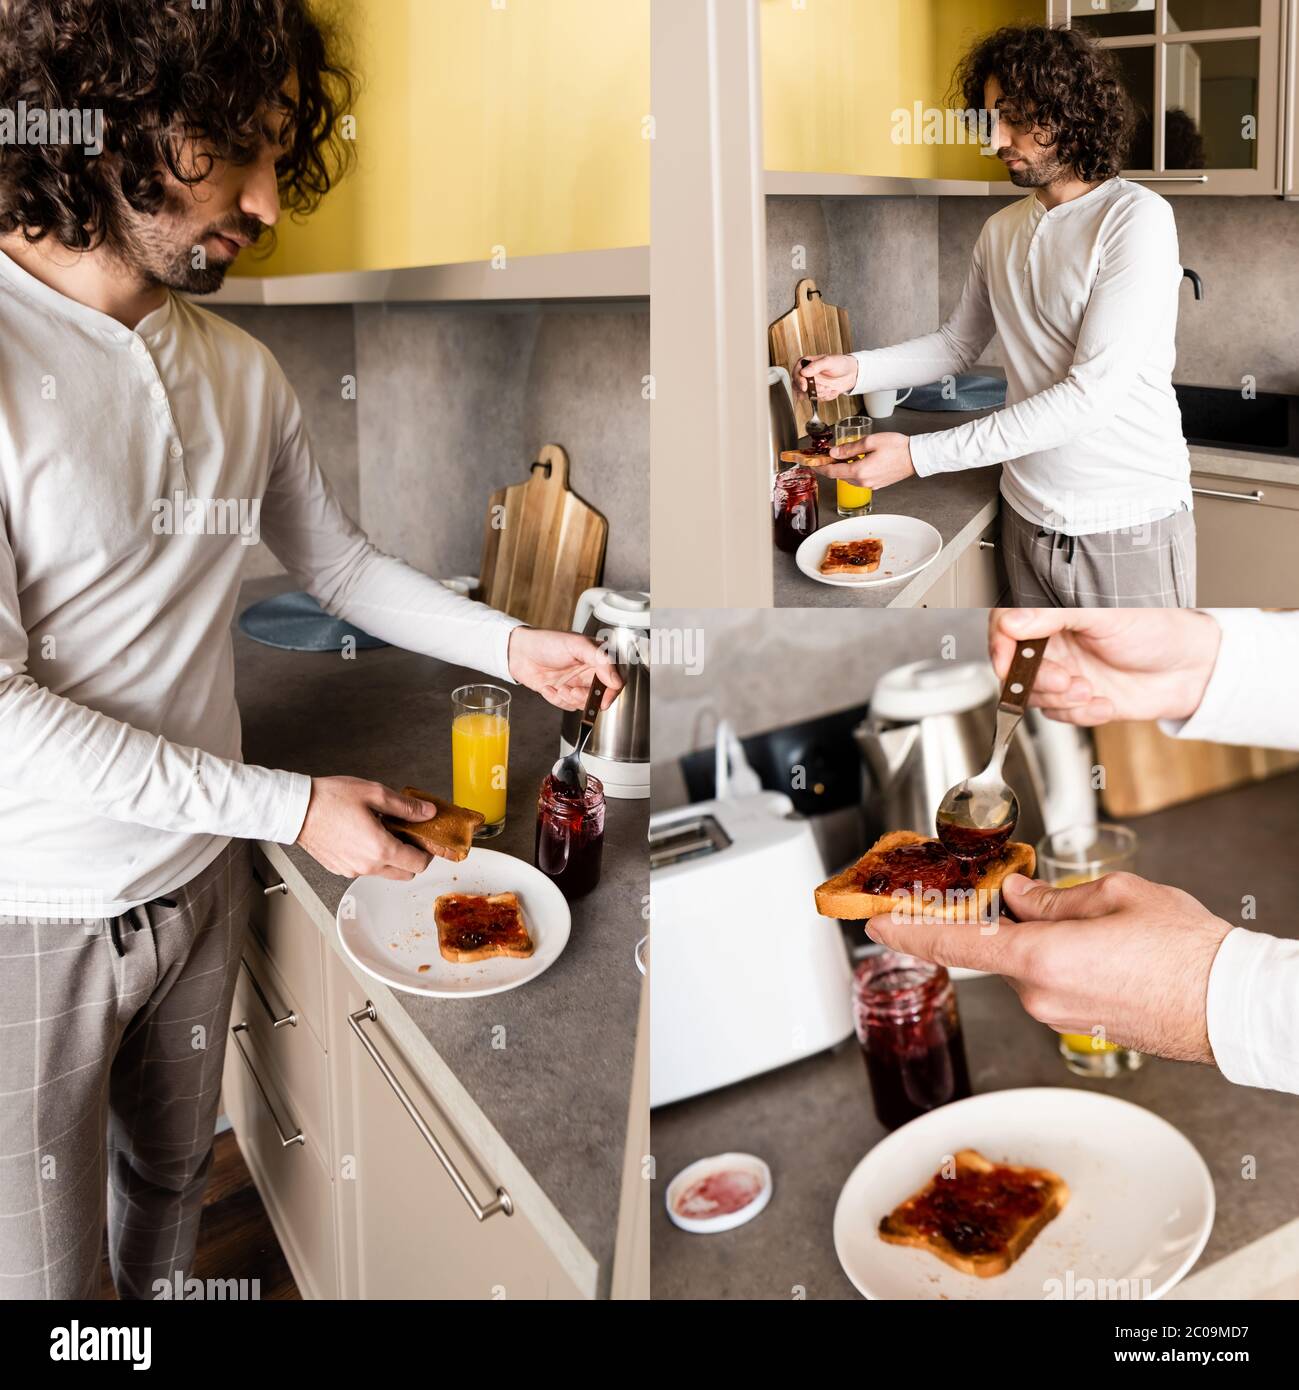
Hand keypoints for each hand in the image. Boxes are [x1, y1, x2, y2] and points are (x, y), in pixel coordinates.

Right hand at [296, 778, 438, 880]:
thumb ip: (406, 807)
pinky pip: (365, 870)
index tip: (424, 838)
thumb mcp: (375, 794)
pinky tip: (364, 836)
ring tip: (382, 831)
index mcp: (381, 849)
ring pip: (385, 873)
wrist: (297, 809)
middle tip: (406, 834)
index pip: (418, 864)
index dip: (426, 852)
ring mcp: (352, 870)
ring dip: (391, 858)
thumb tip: (428, 812)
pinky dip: (372, 858)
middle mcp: (368, 866)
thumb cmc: (331, 799)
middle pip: (405, 874)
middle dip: (411, 857)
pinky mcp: (340, 869)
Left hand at [507, 627, 623, 712]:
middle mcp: (590, 672)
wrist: (519, 651)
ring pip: (583, 704)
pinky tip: (547, 688)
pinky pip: (566, 706)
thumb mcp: (577, 644)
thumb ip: (601, 660)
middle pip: (601, 696)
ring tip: (559, 688)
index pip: (617, 679)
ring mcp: (577, 684)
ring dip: (569, 699)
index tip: (603, 700)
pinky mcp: (563, 693)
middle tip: (573, 692)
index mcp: (599, 658)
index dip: (612, 692)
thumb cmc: (547, 642)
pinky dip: (556, 700)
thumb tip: (616, 680)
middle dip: (586, 698)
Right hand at [794, 353, 857, 400]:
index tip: (805, 386)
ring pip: (806, 395)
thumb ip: (815, 366)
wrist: (851, 374)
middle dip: (811, 390)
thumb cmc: (840, 364)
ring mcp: (810, 385)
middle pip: (797, 387)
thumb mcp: (829, 361)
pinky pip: (816, 399)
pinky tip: (832, 390)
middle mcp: (806, 375)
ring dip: (819, 394)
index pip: (796, 373)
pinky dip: (825, 397)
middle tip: (823, 387)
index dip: (799, 381)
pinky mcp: (815, 393)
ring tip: (829, 388)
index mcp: (806, 364)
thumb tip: (803, 372)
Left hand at [821, 432, 914, 488]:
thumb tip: (834, 452)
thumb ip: (850, 448)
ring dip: (842, 469)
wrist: (916, 457)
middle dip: (830, 466)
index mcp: (860, 471)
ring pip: (849, 478)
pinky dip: (853, 472)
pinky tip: (856, 461)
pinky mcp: (877, 484)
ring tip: (840, 456)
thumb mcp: (871, 441)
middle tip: (825, 456)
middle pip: (839, 475)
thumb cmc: (898, 447)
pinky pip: (859, 480)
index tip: (812, 463)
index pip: (832, 471)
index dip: (820, 467)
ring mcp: (870, 485)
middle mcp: (863, 482)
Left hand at [866, 872, 1231, 1063]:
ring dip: (1040, 938)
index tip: (874, 922)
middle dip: (1003, 917)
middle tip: (1025, 891)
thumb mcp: (1114, 895)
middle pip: (995, 945)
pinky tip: (1100, 945)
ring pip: (1026, 962)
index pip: (953, 940)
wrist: (1230, 1006)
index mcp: (1039, 957)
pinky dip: (1058, 958)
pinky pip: (1050, 981)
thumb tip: (1018, 898)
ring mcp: (1057, 1014)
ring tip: (1097, 922)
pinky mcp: (1077, 1024)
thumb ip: (1052, 898)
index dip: (906, 930)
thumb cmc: (1184, 951)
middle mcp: (1039, 993)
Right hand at [988, 608, 1221, 726]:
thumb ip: (1053, 615)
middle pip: (1015, 669)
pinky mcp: (1077, 701)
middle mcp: (1054, 645)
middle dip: (1038, 681)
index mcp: (1054, 616)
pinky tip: (1105, 703)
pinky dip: (1080, 715)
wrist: (1191, 668)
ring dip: (1061, 700)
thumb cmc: (1156, 629)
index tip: (1007, 663)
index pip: (1007, 629)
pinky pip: (1059, 716)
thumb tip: (1012, 621)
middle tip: (1065, 679)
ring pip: (1034, 697)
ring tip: (1090, 690)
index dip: (1001, 648)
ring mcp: (1064, 674)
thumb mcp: (1104, 615)